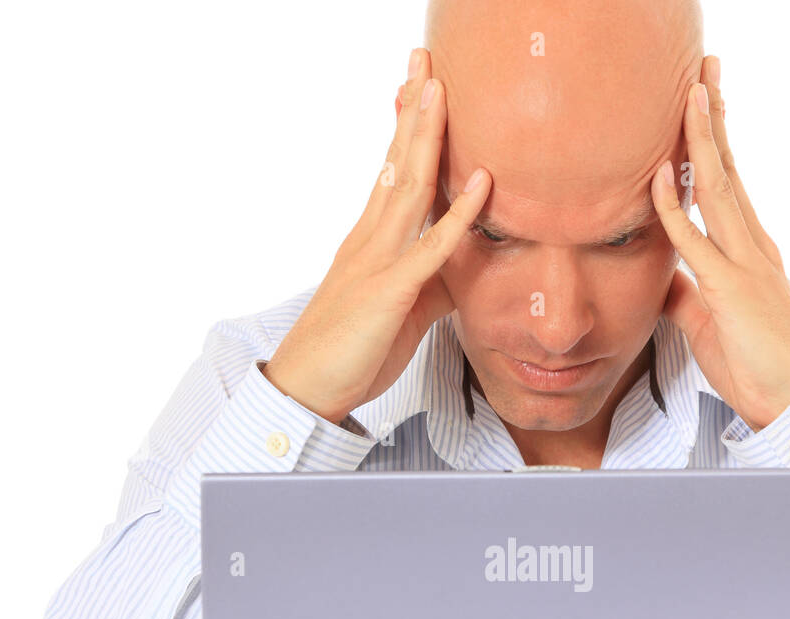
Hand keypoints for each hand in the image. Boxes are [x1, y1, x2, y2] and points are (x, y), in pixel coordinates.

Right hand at [263, 49, 490, 424]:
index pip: (390, 173)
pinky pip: (430, 247)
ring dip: (427, 137)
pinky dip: (458, 214)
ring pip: (407, 187)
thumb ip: (433, 285)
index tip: (419, 86)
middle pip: (396, 162)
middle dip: (414, 109)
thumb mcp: (403, 313)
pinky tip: (479, 184)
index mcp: (371, 242)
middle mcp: (371, 239)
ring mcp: (378, 260)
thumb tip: (464, 272)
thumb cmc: (353, 353)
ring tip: (442, 88)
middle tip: (425, 58)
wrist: (310, 389)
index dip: (406, 129)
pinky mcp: (390, 291)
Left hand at [650, 56, 789, 430]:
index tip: (704, 98)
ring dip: (701, 139)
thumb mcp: (707, 321)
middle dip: (714, 116)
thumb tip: (661, 278)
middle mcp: (752, 245)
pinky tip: (659, 177)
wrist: (789, 400)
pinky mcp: (731, 289)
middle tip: (705, 68)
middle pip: (729, 168)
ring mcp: (745, 263)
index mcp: (750, 250)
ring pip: (719, 188)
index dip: (714, 139)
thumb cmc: (753, 364)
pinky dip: (675, 208)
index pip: (730, 182)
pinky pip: (697, 242)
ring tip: (691, 91)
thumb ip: (686, 293)